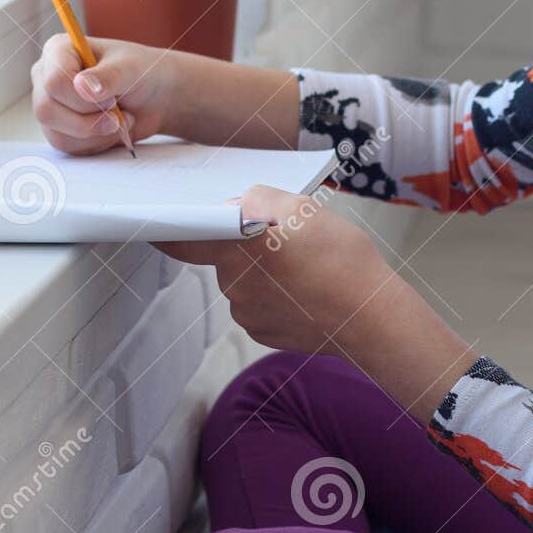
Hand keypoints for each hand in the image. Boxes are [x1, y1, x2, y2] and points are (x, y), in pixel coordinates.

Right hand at [29, 34, 177, 155]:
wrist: (154, 98)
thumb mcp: (131, 69)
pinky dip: (95, 143)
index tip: (110, 97)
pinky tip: (110, 129)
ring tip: (118, 120)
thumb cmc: (142, 73)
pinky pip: (66, 146)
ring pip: (56, 133)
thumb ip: (108, 76)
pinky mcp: (58, 127)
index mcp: (58, 50)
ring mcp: (50, 103)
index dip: (82, 98)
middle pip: (47, 110)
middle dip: (88, 120)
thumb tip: (81, 87)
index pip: (54, 81)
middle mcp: (46, 76)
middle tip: (116, 113)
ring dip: (95, 133)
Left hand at [158, 185, 398, 354]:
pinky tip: (305, 290)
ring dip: (262, 271)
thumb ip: (261, 199)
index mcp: (237, 251)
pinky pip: (257, 304)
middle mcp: (233, 286)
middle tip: (284, 239)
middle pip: (222, 256)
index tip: (160, 224)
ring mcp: (247, 314)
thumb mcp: (306, 209)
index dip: (169, 230)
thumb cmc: (344, 262)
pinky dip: (274, 295)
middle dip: (244, 244)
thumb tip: (239, 205)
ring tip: (304, 267)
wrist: (372, 320)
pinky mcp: (262, 333)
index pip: (181, 241)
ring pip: (242, 280)